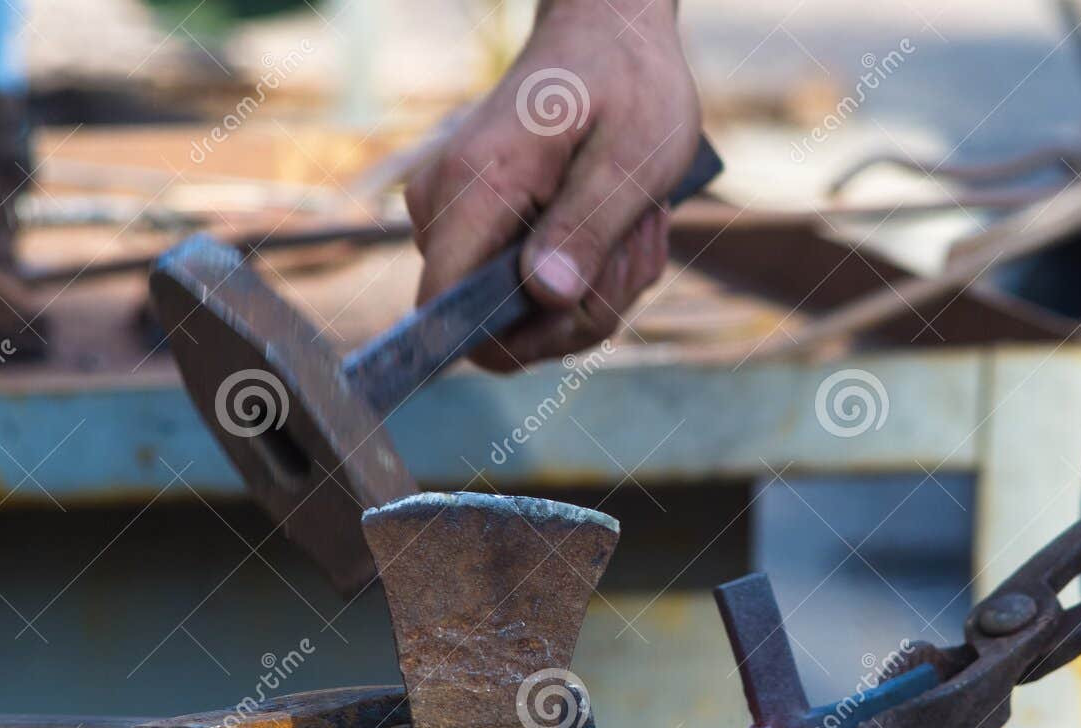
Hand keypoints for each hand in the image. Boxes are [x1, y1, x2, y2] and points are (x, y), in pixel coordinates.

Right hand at [404, 0, 700, 369]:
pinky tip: (622, 229)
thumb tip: (547, 295)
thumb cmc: (626, 84)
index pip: (446, 309)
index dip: (510, 338)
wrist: (610, 35)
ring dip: (598, 291)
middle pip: (498, 330)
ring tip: (635, 225)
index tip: (579, 308)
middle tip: (635, 244)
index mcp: (475, 188)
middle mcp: (447, 211)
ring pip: (525, 319)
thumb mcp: (631, 157)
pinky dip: (590, 277)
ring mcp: (461, 224)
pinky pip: (533, 296)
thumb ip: (588, 227)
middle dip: (583, 309)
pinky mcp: (483, 233)